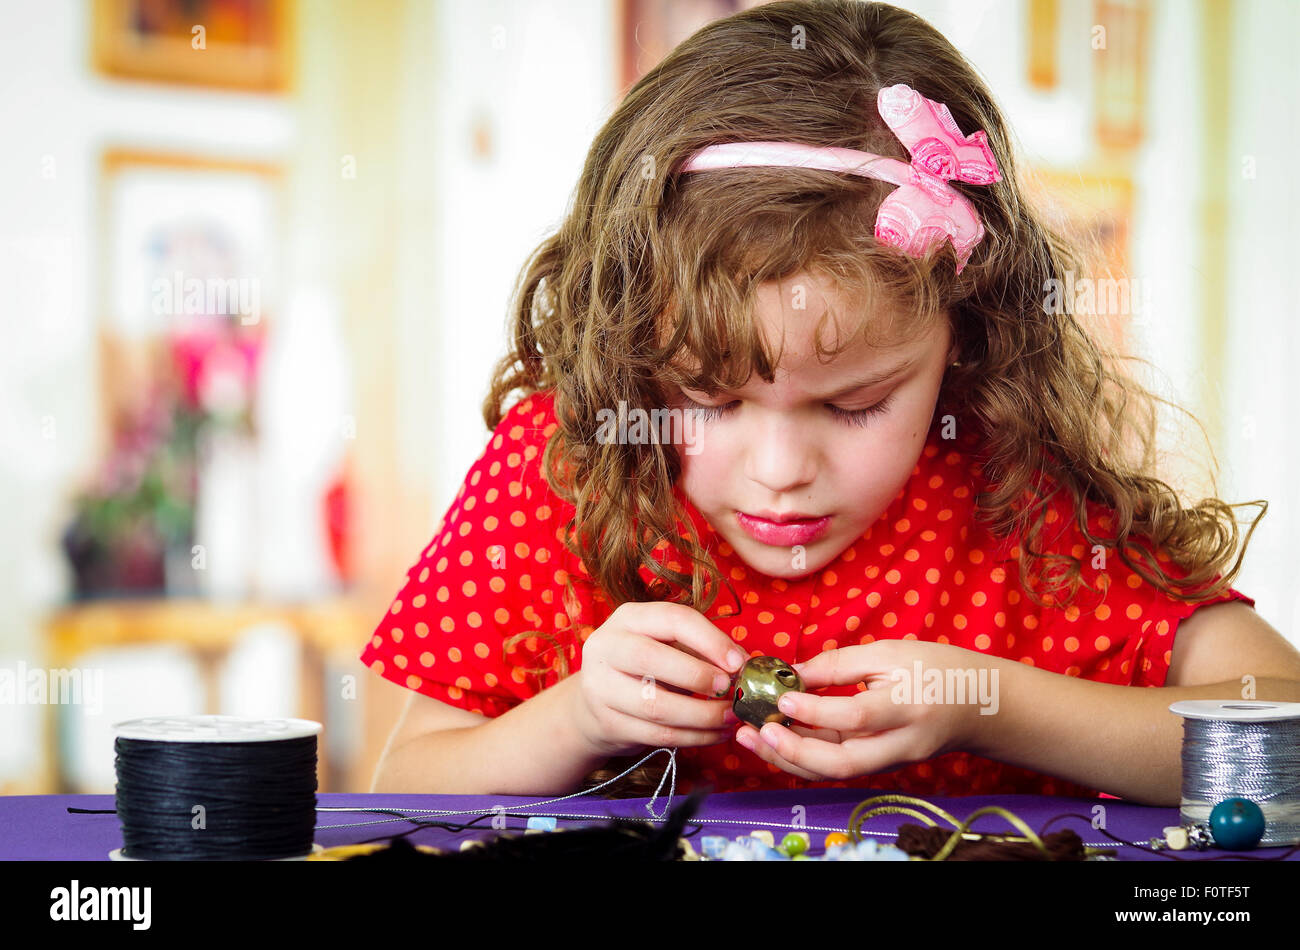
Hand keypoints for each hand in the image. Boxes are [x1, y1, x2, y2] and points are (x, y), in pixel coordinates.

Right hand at [569, 601, 745, 757]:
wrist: (595, 704)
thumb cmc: (643, 668)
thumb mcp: (666, 646)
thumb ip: (701, 649)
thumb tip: (744, 663)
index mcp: (628, 618)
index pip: (673, 619)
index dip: (710, 640)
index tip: (739, 662)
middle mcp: (606, 647)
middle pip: (652, 659)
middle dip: (700, 676)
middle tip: (730, 690)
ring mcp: (600, 687)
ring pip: (656, 705)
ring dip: (703, 715)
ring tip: (731, 717)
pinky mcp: (607, 724)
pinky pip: (657, 736)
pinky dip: (694, 737)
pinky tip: (716, 734)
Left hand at [733, 639, 984, 780]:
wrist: (980, 706)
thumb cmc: (936, 670)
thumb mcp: (891, 652)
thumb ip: (839, 664)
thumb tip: (792, 675)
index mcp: (908, 706)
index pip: (856, 716)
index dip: (815, 709)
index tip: (782, 696)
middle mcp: (900, 743)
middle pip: (842, 763)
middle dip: (792, 752)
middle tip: (754, 731)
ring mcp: (891, 762)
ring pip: (834, 772)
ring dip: (788, 759)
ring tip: (750, 738)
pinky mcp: (881, 767)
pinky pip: (838, 767)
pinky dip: (803, 757)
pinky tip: (775, 740)